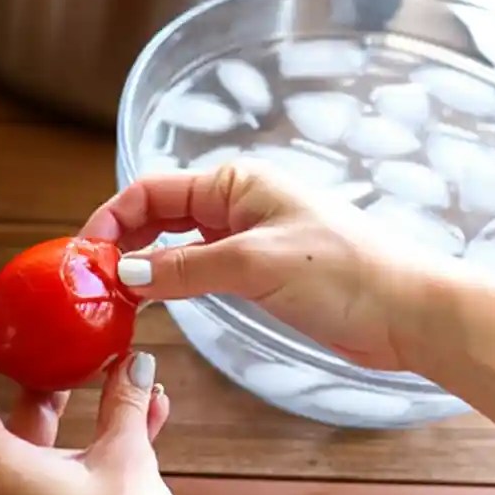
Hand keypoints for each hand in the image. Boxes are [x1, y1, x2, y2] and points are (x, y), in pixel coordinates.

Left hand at [0, 319, 202, 494]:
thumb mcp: (127, 461)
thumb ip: (125, 405)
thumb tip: (131, 363)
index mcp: (1, 473)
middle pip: (0, 426)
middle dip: (35, 386)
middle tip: (57, 352)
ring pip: (30, 454)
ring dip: (69, 422)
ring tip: (114, 389)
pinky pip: (45, 482)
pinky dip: (75, 455)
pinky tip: (130, 430)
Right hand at [81, 161, 432, 370]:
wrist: (407, 312)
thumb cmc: (345, 274)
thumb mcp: (253, 265)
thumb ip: (184, 267)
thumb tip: (127, 273)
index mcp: (235, 183)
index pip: (151, 191)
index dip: (112, 220)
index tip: (87, 257)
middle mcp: (236, 204)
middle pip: (156, 214)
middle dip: (121, 241)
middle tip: (91, 280)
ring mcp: (245, 238)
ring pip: (174, 243)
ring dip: (142, 264)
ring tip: (113, 294)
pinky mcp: (256, 272)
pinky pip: (196, 268)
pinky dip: (168, 282)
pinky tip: (152, 303)